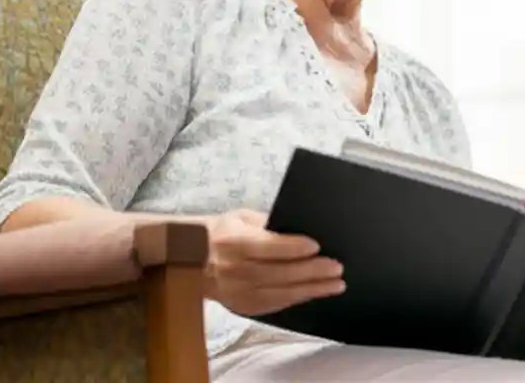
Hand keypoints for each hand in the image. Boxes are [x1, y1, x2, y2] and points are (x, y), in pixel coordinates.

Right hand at [203, 209, 344, 315]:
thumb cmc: (222, 232)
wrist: (188, 260)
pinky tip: (316, 293)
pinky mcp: (241, 306)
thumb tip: (301, 227)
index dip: (292, 248)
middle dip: (310, 271)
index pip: (266, 246)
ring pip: (279, 294)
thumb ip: (268, 223)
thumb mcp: (241, 218)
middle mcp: (233, 270)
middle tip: (336, 268)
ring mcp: (236, 292)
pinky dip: (298, 299)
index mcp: (233, 242)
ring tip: (336, 284)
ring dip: (311, 289)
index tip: (316, 246)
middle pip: (277, 273)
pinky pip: (274, 305)